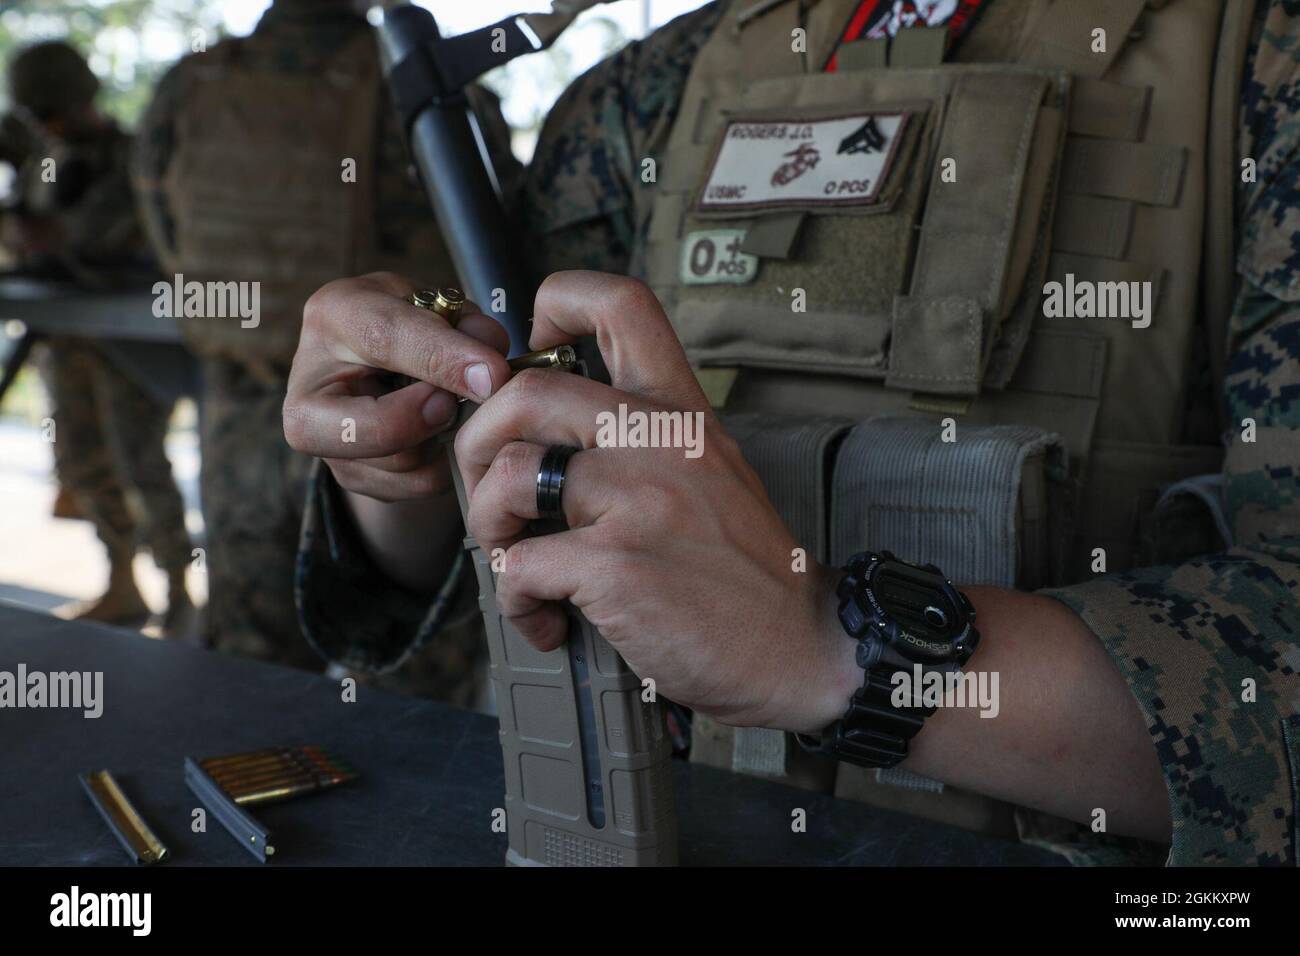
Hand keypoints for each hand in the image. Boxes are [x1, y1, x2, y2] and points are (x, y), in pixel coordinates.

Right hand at [282, 272, 511, 501]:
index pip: (385, 339)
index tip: (493, 374)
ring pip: (405, 461)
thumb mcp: (437, 304)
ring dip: (444, 437)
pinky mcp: (346, 476)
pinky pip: (415, 485)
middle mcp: (307, 383)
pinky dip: (443, 462)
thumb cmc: (412, 324)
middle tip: (458, 402)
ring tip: (450, 405)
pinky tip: (441, 432)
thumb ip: (465, 326)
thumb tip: (491, 372)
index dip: (445, 359)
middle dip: (429, 420)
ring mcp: (322, 438)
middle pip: (374, 427)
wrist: (382, 363)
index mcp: (333, 316)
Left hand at [456, 272, 858, 732]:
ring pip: (507, 475)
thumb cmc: (746, 572)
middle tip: (490, 495)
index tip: (533, 354)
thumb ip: (644, 442)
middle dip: (477, 444)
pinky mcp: (617, 565)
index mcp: (680, 412)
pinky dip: (514, 598)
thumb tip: (551, 439)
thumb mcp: (710, 474)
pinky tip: (545, 619)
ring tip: (514, 562)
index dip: (556, 306)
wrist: (800, 648)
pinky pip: (519, 564)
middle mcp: (658, 441)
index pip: (619, 303)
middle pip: (526, 390)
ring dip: (487, 527)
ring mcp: (638, 500)